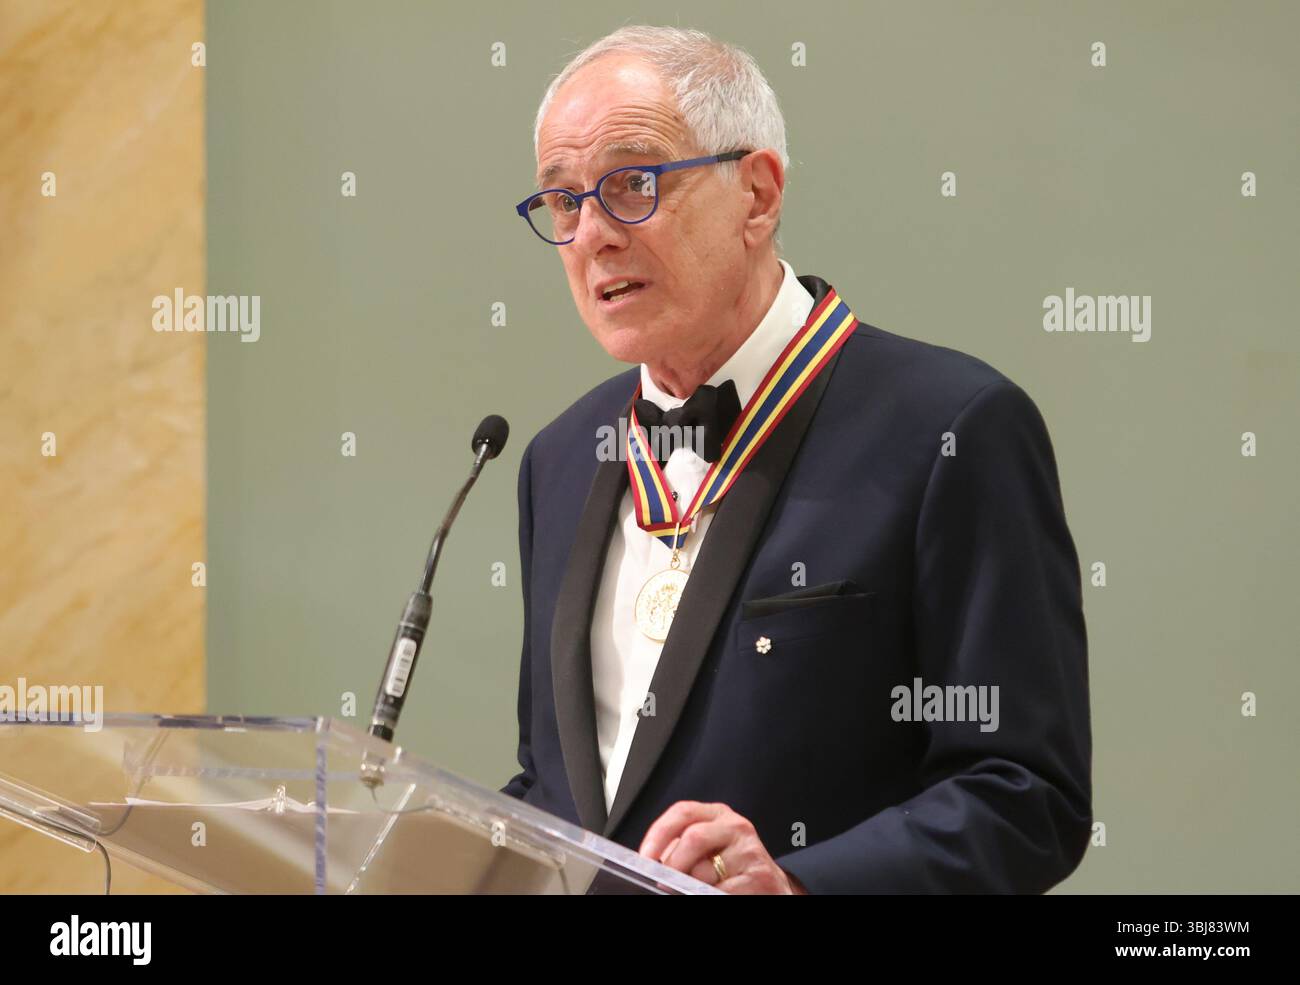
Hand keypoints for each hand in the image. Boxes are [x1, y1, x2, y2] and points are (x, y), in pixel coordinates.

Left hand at [639, 801, 807, 893]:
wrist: (770, 887)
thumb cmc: (730, 869)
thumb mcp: (707, 849)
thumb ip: (681, 849)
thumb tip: (652, 862)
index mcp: (718, 815)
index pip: (683, 811)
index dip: (659, 833)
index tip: (645, 857)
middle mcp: (736, 827)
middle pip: (694, 837)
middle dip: (673, 865)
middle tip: (664, 882)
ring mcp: (750, 851)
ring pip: (706, 870)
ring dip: (691, 887)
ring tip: (692, 889)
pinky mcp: (760, 877)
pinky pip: (721, 891)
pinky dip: (708, 896)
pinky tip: (710, 895)